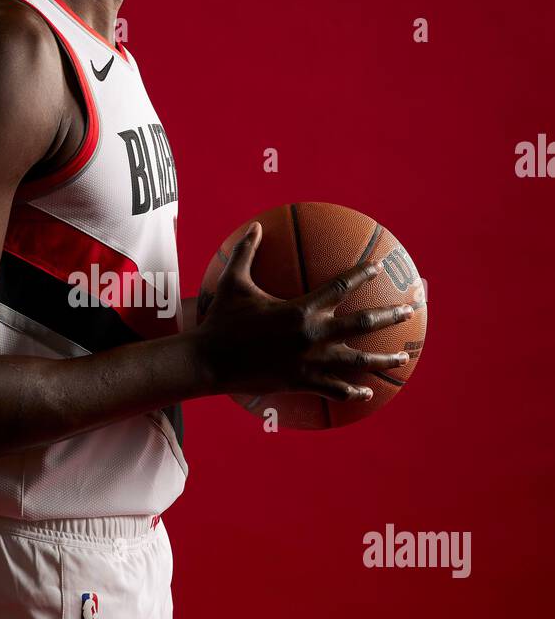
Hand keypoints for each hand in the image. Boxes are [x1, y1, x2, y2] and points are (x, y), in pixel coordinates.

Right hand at [195, 221, 412, 402]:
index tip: (378, 266)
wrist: (208, 361)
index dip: (362, 274)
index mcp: (300, 308)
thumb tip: (256, 227)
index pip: (341, 286)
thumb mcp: (233, 283)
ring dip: (384, 358)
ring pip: (357, 360)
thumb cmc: (220, 320)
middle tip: (410, 308)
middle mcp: (312, 334)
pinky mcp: (301, 382)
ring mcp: (309, 361)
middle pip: (362, 323)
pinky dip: (353, 391)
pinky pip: (334, 389)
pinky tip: (367, 392)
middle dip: (390, 315)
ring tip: (404, 356)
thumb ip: (246, 252)